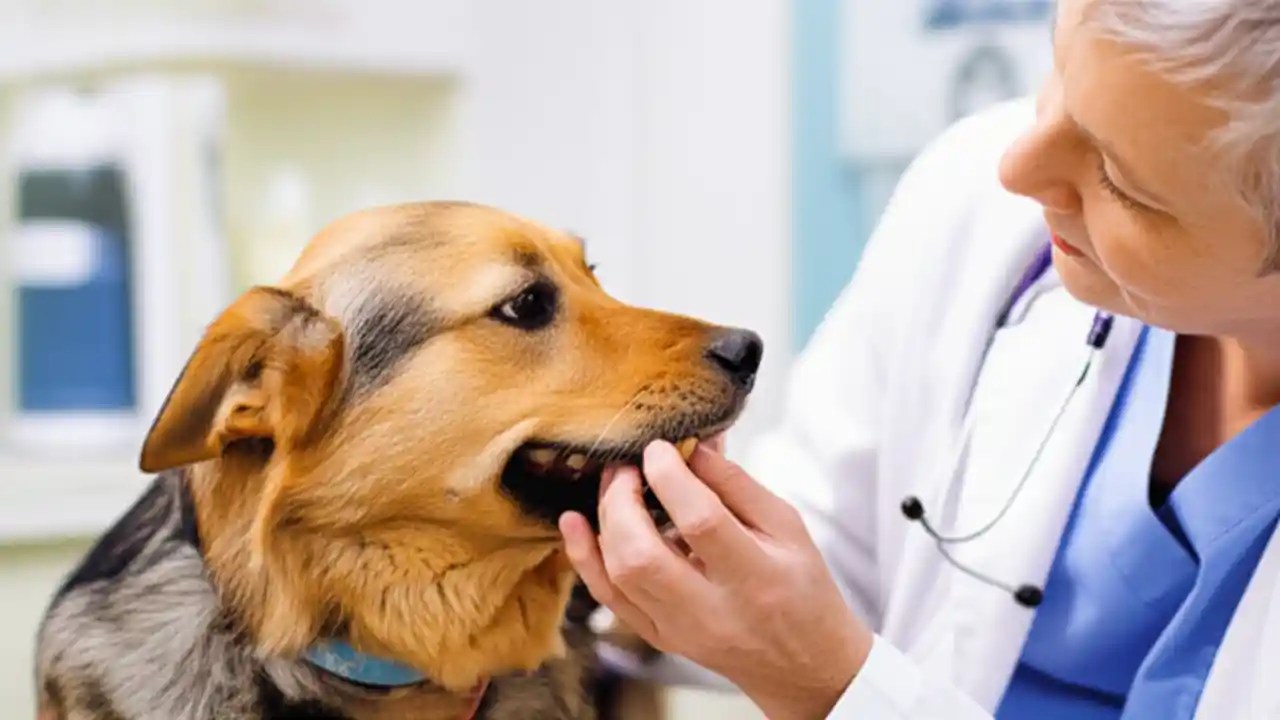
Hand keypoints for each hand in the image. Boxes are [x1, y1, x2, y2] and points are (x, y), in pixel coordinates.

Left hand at [560, 440, 872, 719]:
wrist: (802, 663)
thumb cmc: (800, 586)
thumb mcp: (787, 526)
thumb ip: (737, 484)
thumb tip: (692, 445)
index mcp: (756, 577)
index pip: (701, 522)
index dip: (671, 477)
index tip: (660, 447)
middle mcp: (713, 611)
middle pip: (643, 556)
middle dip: (622, 500)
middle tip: (627, 465)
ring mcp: (680, 630)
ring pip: (619, 577)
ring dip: (604, 521)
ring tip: (614, 484)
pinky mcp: (660, 638)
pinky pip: (610, 599)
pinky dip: (585, 559)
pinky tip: (574, 523)